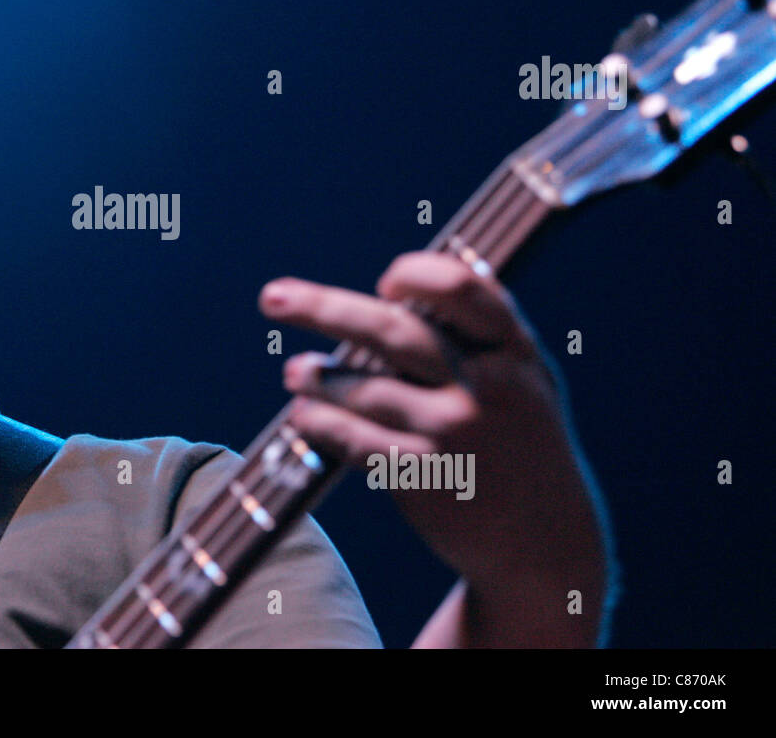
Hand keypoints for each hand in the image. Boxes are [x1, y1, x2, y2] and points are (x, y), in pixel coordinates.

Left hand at [259, 252, 611, 645]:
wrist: (547, 543)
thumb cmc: (523, 441)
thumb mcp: (527, 377)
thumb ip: (481, 330)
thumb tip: (406, 281)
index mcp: (515, 349)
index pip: (462, 288)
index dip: (416, 275)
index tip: (386, 285)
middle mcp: (486, 386)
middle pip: (394, 332)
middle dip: (324, 307)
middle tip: (272, 296)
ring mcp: (454, 433)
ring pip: (365, 388)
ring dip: (317, 376)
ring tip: (295, 373)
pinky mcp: (424, 477)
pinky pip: (356, 440)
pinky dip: (321, 423)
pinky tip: (302, 415)